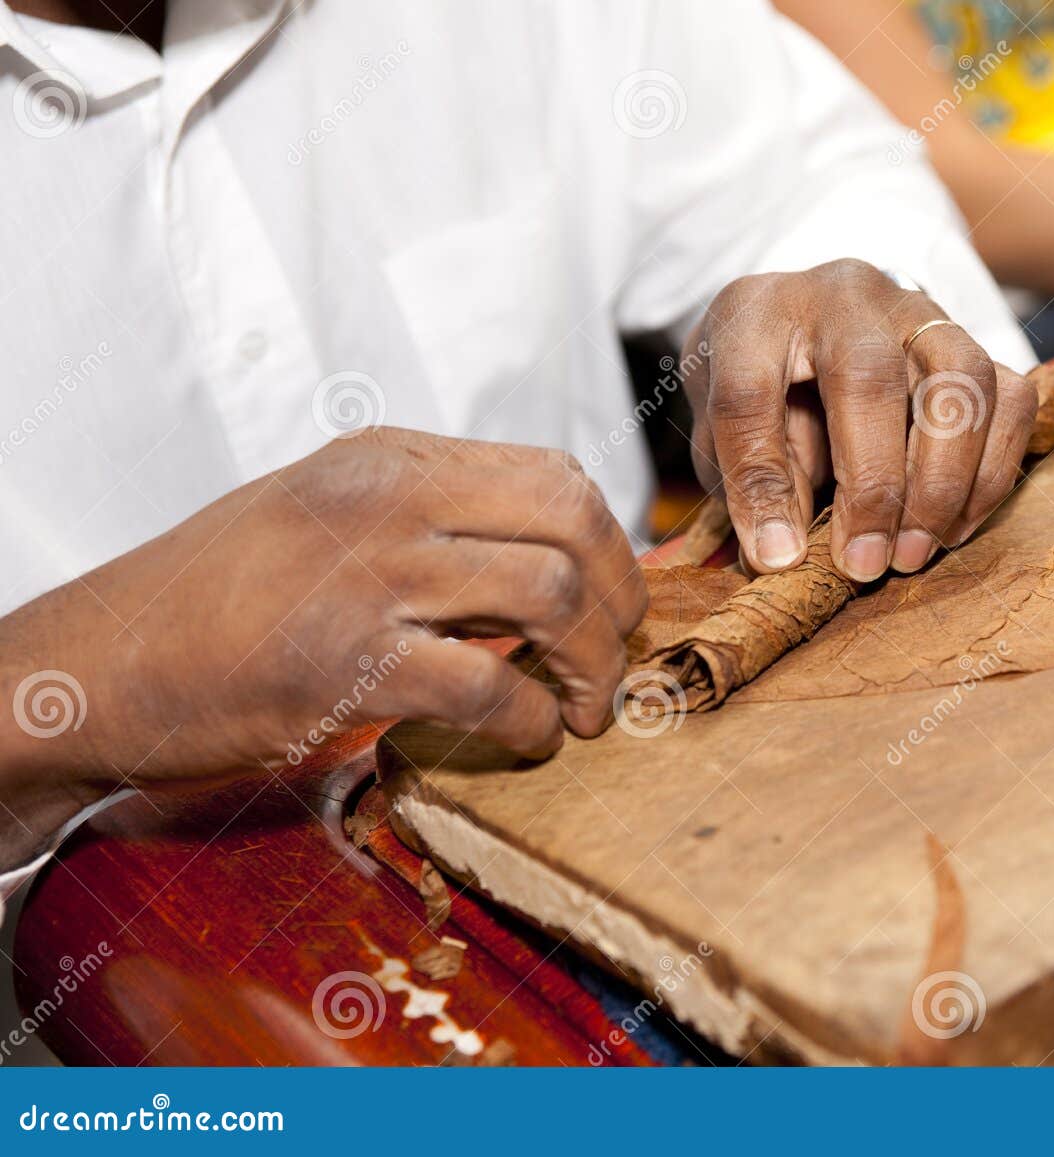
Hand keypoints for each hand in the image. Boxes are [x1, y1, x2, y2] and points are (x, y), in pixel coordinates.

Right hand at [0, 428, 645, 861]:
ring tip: (581, 707)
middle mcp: (388, 500)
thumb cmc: (216, 599)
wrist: (100, 664)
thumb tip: (541, 566)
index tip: (612, 595)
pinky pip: (491, 685)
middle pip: (572, 519)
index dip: (609, 540)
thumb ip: (429, 524)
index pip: (552, 472)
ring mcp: (370, 575)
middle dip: (621, 597)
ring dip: (591, 664)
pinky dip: (533, 720)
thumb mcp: (325, 518)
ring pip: (550, 594)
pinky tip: (530, 738)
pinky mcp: (349, 664)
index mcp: (388, 459)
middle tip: (615, 653)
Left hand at [681, 259, 1036, 581]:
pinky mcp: (971, 340)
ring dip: (943, 483)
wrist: (807, 329)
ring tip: (913, 552)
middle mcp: (844, 297)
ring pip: (960, 381)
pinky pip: (1010, 398)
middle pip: (867, 378)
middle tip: (865, 564)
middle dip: (872, 487)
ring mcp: (918, 312)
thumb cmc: (763, 386)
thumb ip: (750, 482)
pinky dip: (991, 471)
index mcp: (759, 315)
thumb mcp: (726, 431)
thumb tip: (783, 555)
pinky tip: (953, 526)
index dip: (763, 481)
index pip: (749, 392)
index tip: (781, 555)